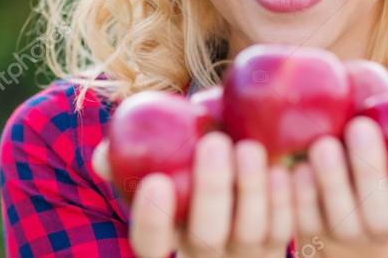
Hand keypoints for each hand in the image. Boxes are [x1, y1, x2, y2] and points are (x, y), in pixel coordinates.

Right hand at [93, 131, 292, 257]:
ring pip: (250, 234)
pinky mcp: (278, 246)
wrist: (242, 175)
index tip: (156, 181)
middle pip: (206, 237)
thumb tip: (102, 155)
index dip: (151, 222)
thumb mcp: (161, 164)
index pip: (149, 247)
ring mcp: (245, 256)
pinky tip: (284, 167)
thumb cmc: (188, 166)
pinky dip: (284, 200)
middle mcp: (205, 257)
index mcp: (168, 240)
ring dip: (251, 190)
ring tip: (249, 146)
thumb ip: (129, 158)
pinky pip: (284, 229)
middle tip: (214, 141)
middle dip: (211, 190)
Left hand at [290, 115, 387, 256]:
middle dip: (372, 171)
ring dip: (333, 181)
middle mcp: (387, 225)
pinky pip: (302, 218)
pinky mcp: (310, 228)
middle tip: (361, 125)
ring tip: (324, 143)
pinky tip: (291, 167)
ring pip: (343, 220)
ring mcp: (348, 231)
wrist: (335, 173)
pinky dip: (297, 192)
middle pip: (384, 217)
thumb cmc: (382, 142)